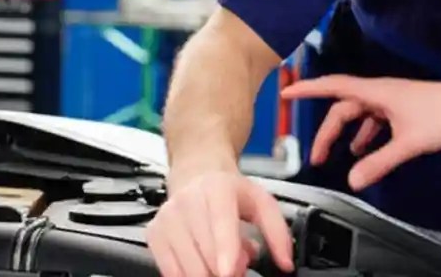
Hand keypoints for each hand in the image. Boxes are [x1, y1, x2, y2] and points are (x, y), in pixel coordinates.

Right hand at [147, 168, 294, 276]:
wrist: (196, 174)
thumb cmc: (230, 191)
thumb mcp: (262, 202)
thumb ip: (278, 233)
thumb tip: (286, 263)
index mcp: (218, 189)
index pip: (221, 222)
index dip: (226, 250)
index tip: (229, 272)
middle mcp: (188, 201)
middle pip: (205, 253)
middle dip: (226, 272)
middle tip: (239, 264)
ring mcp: (168, 219)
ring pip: (187, 267)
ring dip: (209, 275)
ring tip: (221, 261)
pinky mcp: (154, 234)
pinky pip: (170, 271)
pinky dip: (189, 275)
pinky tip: (201, 263)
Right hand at [281, 76, 440, 191]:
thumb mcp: (407, 144)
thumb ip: (379, 163)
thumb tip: (353, 180)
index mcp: (377, 92)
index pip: (333, 86)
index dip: (308, 89)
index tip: (286, 92)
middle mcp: (380, 92)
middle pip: (343, 109)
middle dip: (328, 133)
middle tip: (317, 157)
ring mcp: (390, 100)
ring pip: (358, 115)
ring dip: (346, 134)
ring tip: (339, 158)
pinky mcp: (401, 108)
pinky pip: (373, 120)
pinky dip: (365, 135)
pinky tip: (365, 152)